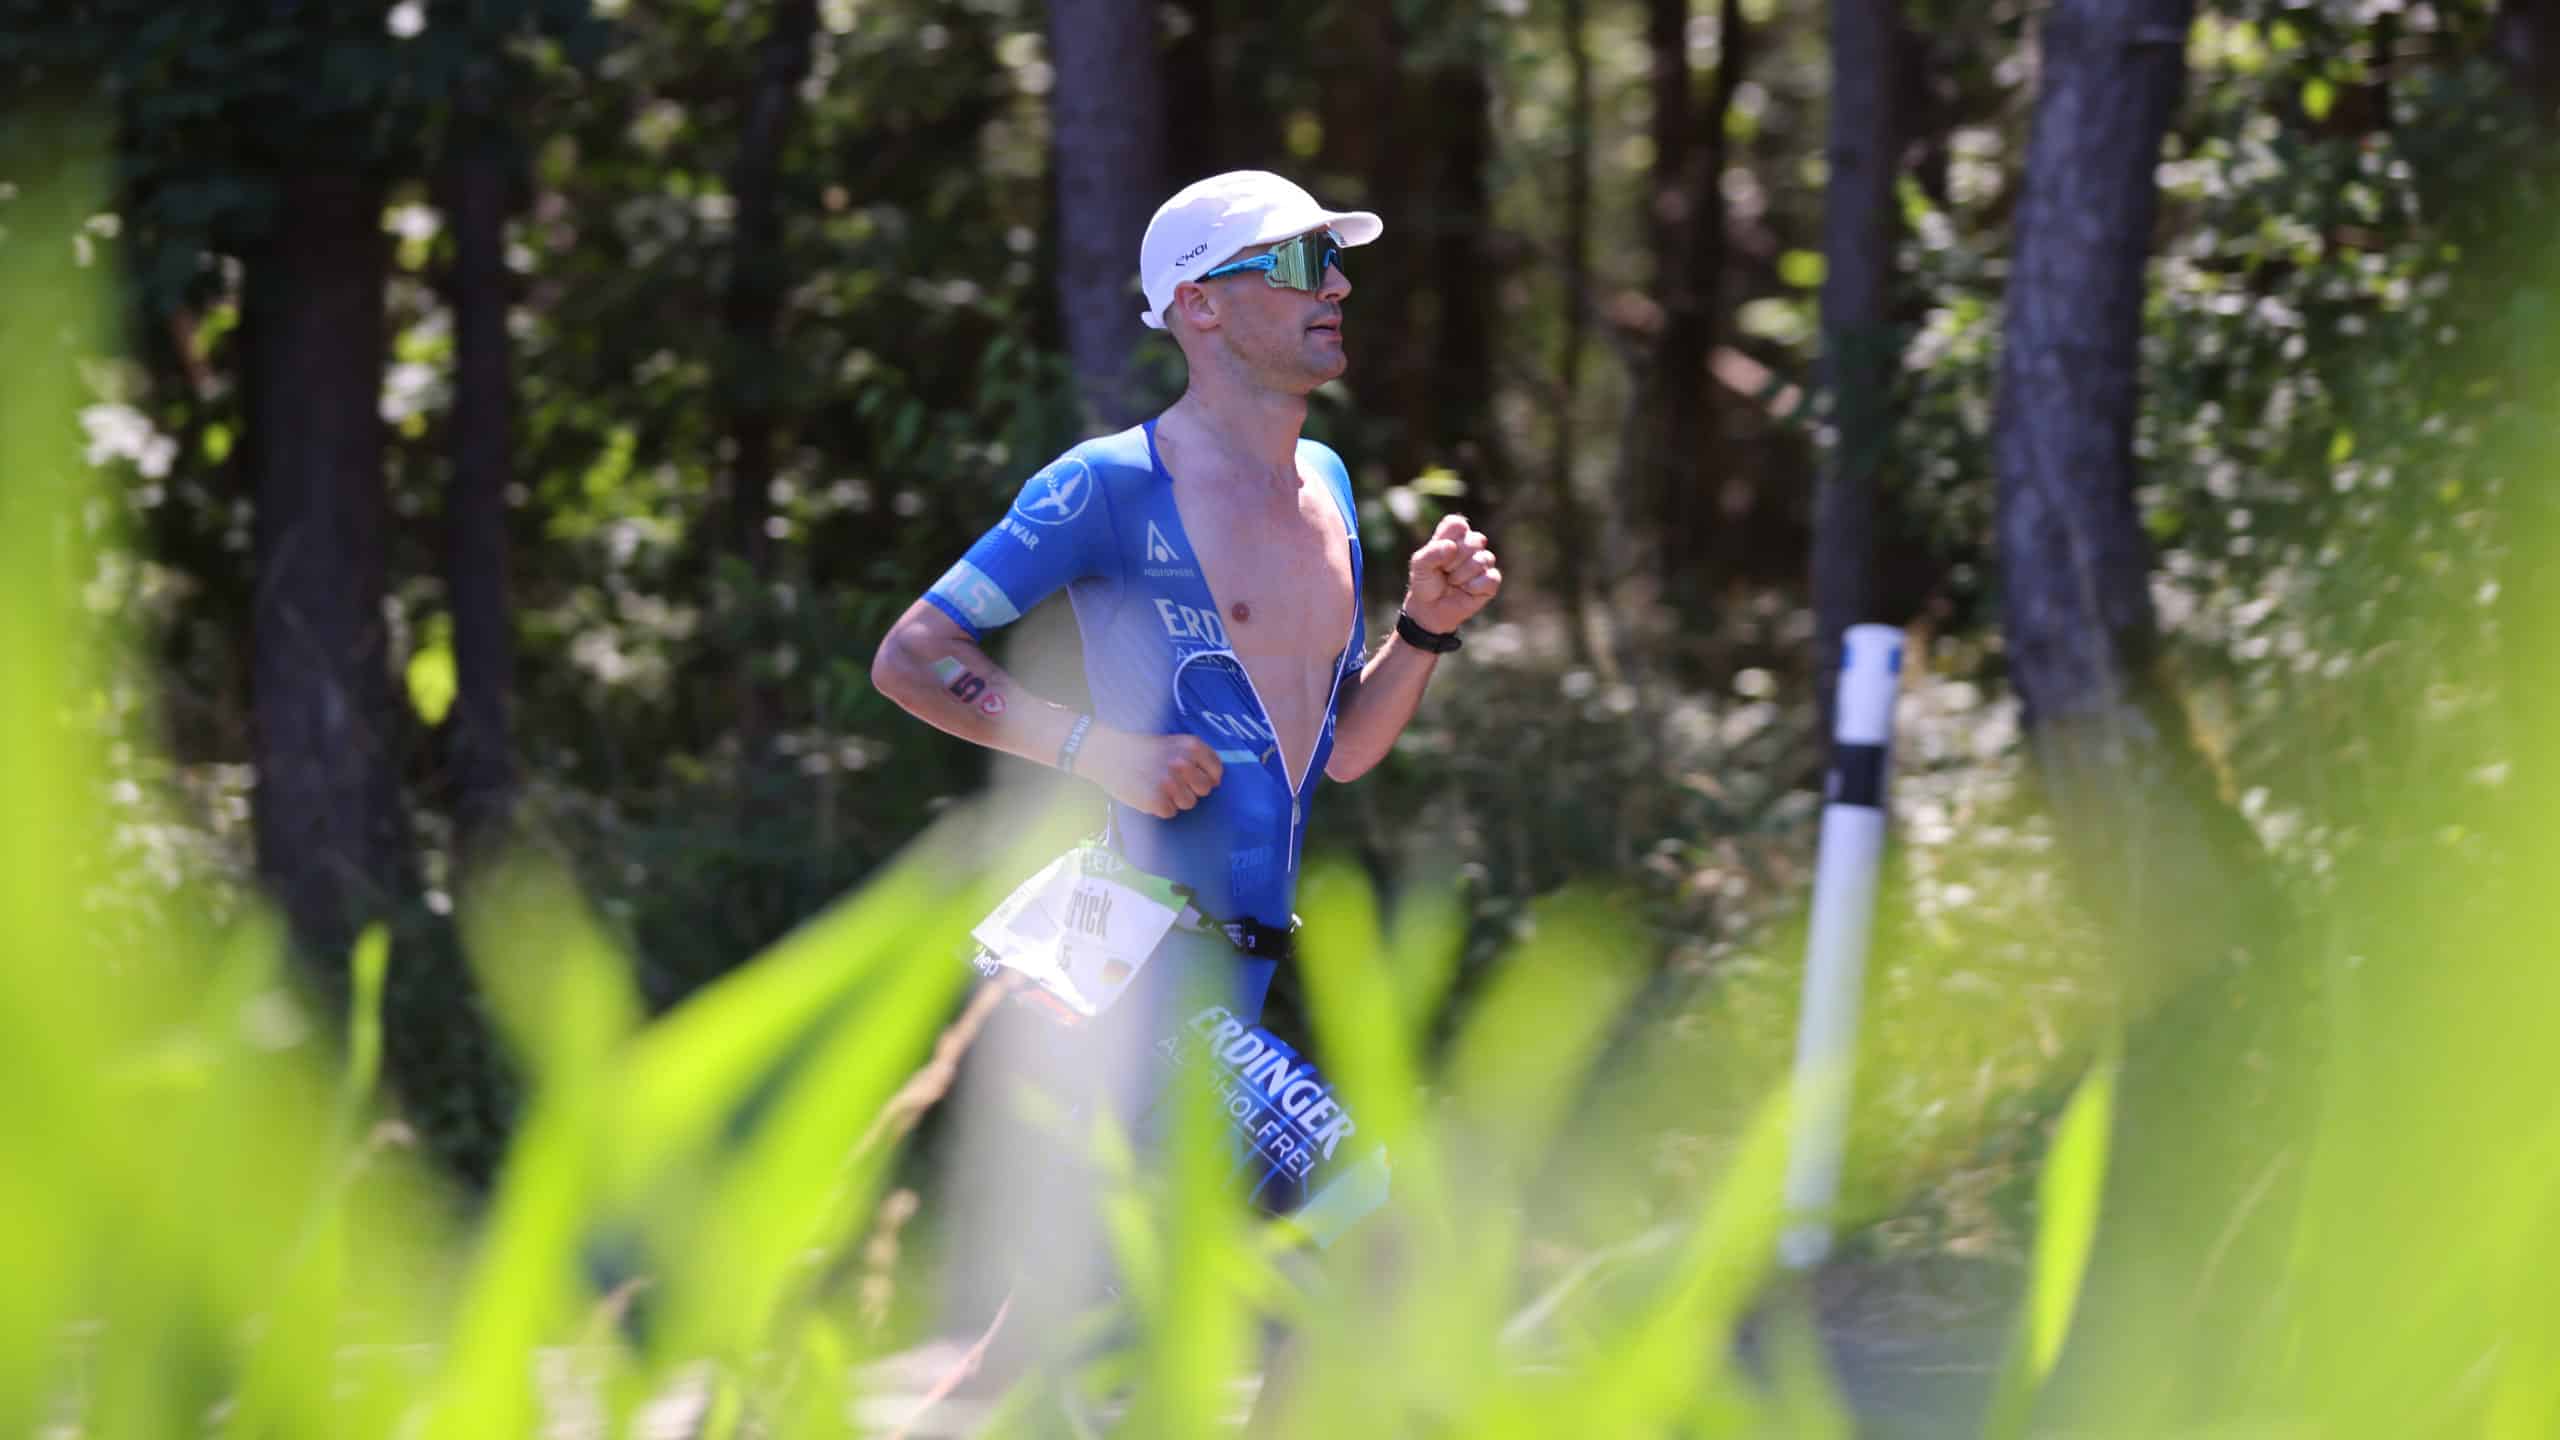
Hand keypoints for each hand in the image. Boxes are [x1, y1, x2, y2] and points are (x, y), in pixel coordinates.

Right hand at [1080, 727, 1223, 818]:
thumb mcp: (1172, 743)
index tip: (1196, 779)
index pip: (1216, 770)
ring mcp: (1170, 783)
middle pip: (1204, 789)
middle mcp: (1184, 763)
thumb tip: (1215, 781)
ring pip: (1188, 803)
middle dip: (1191, 789)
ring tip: (1156, 787)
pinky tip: (1146, 794)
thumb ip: (1194, 758)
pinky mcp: (1156, 800)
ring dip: (1175, 799)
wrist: (1106, 753)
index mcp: (1191, 746)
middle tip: (1171, 783)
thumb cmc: (1139, 749)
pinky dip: (1158, 807)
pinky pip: (1169, 812)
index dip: (1209, 777)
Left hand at [1402, 513, 1501, 634]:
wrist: (1430, 609)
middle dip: (1454, 561)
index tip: (1437, 555)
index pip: (1457, 524)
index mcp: (1454, 534)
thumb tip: (1452, 547)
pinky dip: (1474, 587)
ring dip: (1461, 576)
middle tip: (1445, 571)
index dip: (1446, 541)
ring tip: (1453, 582)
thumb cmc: (1426, 581)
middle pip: (1474, 541)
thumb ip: (1432, 552)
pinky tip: (1466, 590)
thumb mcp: (1420, 565)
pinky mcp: (1491, 581)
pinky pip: (1490, 578)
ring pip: (1482, 560)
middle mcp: (1472, 544)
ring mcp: (1483, 562)